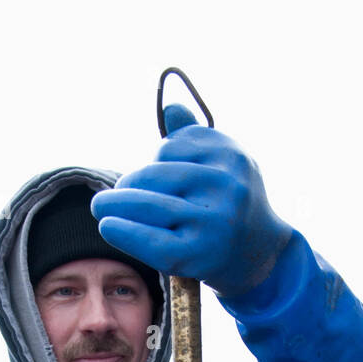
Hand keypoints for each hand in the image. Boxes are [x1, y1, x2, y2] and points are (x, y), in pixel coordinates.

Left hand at [90, 103, 291, 301]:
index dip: (153, 161)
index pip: (170, 148)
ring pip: (149, 204)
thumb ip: (195, 136)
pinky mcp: (199, 253)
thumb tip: (170, 108)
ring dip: (118, 204)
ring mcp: (213, 221)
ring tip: (103, 207)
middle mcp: (226, 185)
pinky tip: (107, 225)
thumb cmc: (229, 202)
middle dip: (128, 184)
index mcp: (230, 155)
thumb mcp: (222, 163)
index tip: (147, 177)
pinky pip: (151, 240)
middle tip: (108, 197)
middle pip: (155, 175)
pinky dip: (124, 232)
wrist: (259, 252)